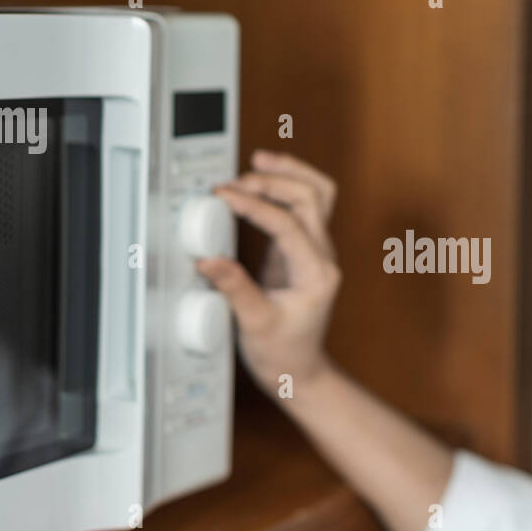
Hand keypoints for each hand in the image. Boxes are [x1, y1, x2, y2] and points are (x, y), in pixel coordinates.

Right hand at [196, 149, 340, 397]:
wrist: (299, 370)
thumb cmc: (284, 354)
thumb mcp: (255, 324)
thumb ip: (234, 290)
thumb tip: (209, 260)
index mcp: (316, 274)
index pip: (288, 223)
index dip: (254, 204)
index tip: (224, 196)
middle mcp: (323, 257)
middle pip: (311, 197)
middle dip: (273, 180)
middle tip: (235, 182)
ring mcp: (315, 251)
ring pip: (317, 195)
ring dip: (289, 173)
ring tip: (258, 160)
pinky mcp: (301, 250)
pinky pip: (305, 206)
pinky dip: (286, 186)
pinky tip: (262, 180)